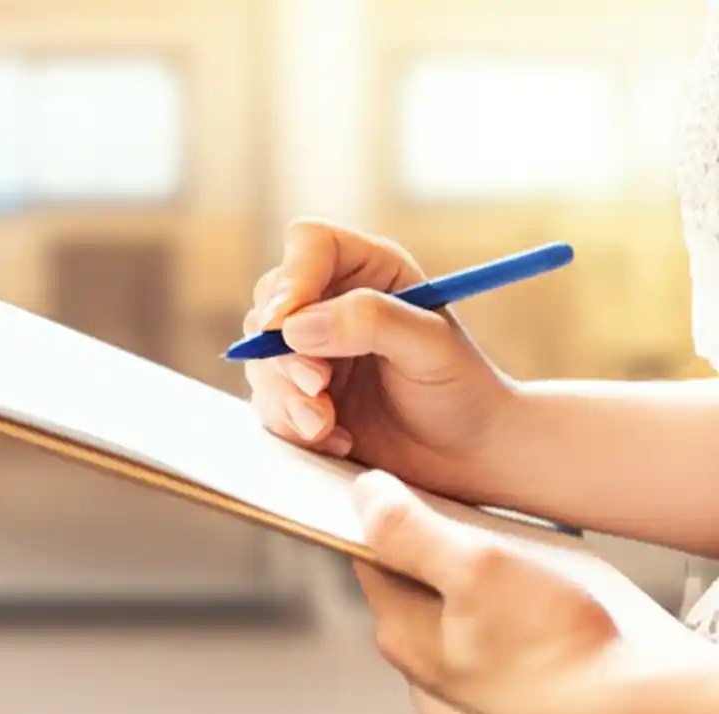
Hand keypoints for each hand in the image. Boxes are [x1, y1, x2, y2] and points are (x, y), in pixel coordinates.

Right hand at [244, 219, 513, 490]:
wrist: (468, 453)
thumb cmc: (462, 389)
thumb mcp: (429, 346)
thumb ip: (369, 321)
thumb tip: (295, 325)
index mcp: (368, 270)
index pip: (308, 244)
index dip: (292, 278)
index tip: (285, 325)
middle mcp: (331, 302)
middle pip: (269, 304)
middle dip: (284, 353)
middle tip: (318, 387)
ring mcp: (310, 350)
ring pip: (259, 358)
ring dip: (287, 396)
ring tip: (327, 426)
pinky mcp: (299, 394)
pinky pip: (268, 403)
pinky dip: (293, 425)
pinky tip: (337, 439)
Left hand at [352, 470, 716, 713]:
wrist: (631, 709)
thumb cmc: (560, 650)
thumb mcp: (478, 567)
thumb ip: (411, 531)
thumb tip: (365, 497)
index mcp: (401, 632)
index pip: (367, 554)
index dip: (383, 514)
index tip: (405, 487)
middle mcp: (424, 659)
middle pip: (413, 574)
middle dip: (442, 540)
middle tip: (482, 523)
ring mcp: (462, 672)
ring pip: (456, 597)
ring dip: (483, 568)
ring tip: (523, 558)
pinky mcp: (503, 677)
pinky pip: (491, 622)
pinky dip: (510, 598)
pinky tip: (543, 590)